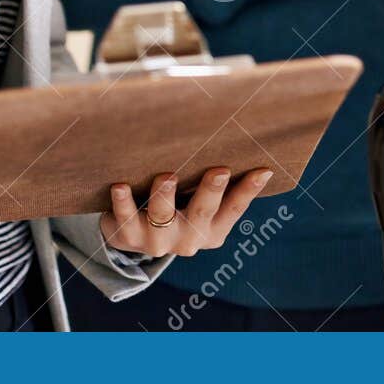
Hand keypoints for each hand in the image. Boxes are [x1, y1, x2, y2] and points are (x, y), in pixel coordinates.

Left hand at [101, 168, 272, 257]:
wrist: (131, 232)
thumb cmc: (176, 206)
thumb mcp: (199, 200)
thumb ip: (217, 184)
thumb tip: (248, 143)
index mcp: (212, 230)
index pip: (234, 208)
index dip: (249, 191)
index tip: (263, 170)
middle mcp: (188, 239)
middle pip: (202, 213)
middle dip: (211, 191)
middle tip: (219, 171)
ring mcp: (157, 240)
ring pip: (163, 217)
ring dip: (164, 196)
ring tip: (166, 177)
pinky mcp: (127, 237)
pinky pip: (125, 219)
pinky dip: (122, 203)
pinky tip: (120, 186)